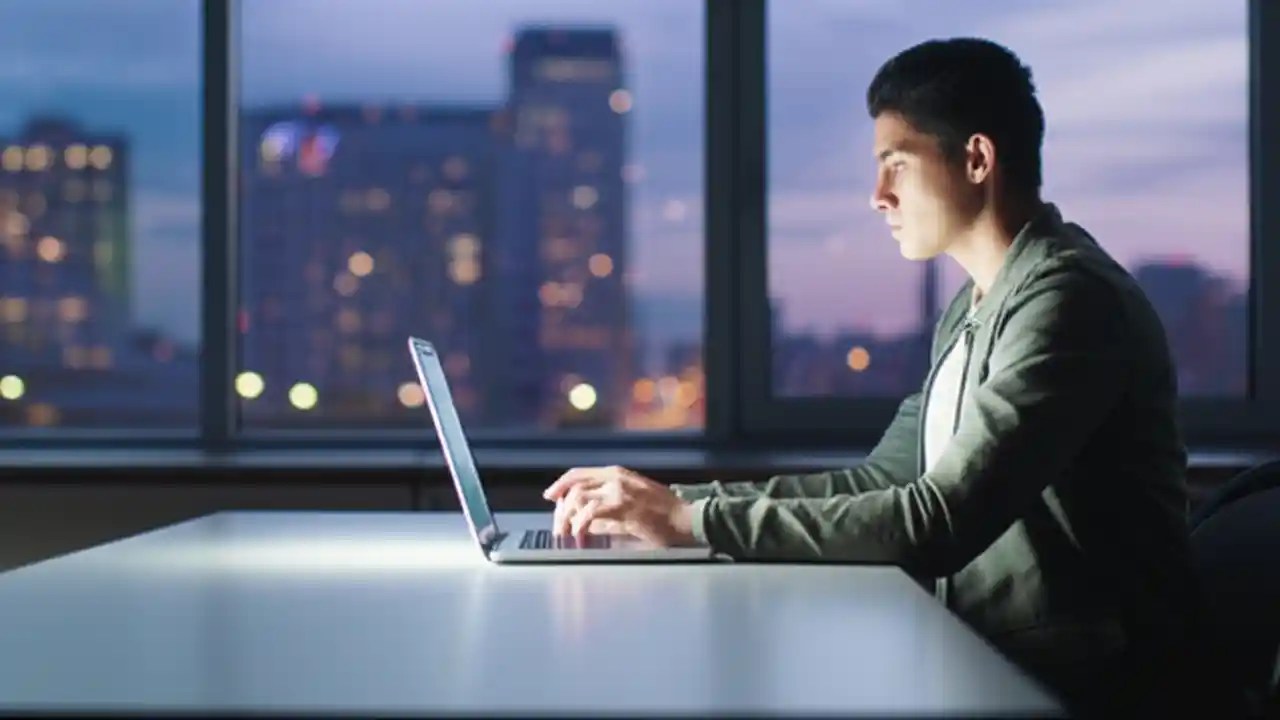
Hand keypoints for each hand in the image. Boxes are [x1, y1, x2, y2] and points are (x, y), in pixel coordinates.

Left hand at [542, 465, 695, 546]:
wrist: (687, 519)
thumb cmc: (664, 517)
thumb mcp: (631, 510)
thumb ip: (607, 515)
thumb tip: (585, 524)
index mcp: (617, 473)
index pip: (578, 473)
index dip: (560, 485)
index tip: (549, 498)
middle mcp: (615, 476)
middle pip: (573, 486)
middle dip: (560, 509)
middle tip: (558, 530)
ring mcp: (619, 488)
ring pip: (578, 498)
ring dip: (568, 519)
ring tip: (567, 537)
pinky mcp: (623, 504)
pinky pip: (590, 513)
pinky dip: (580, 526)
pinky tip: (580, 538)